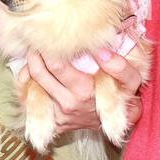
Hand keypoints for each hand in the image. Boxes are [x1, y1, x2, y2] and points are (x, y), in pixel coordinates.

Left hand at [22, 48, 144, 135]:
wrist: (121, 124)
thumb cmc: (122, 95)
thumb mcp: (131, 80)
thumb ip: (120, 66)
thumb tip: (101, 52)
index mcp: (84, 91)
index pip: (56, 64)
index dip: (48, 47)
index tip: (47, 35)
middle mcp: (67, 104)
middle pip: (38, 72)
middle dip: (35, 54)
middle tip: (37, 41)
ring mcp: (58, 115)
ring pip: (31, 85)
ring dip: (30, 67)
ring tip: (36, 55)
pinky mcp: (53, 121)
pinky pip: (30, 100)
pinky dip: (29, 85)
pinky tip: (36, 74)